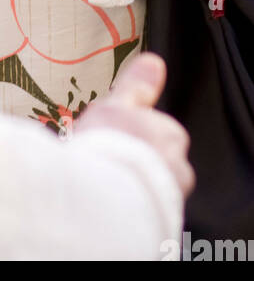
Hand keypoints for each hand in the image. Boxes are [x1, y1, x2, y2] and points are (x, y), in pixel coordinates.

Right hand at [75, 52, 194, 197]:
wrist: (104, 197)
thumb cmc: (110, 147)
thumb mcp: (117, 104)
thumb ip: (137, 85)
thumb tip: (155, 62)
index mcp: (171, 134)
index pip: (155, 129)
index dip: (129, 131)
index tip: (111, 137)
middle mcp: (178, 166)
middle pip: (155, 157)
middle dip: (135, 158)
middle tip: (104, 158)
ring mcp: (169, 195)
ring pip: (151, 182)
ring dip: (132, 181)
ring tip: (104, 181)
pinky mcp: (159, 218)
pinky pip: (144, 205)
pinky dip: (130, 202)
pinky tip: (110, 199)